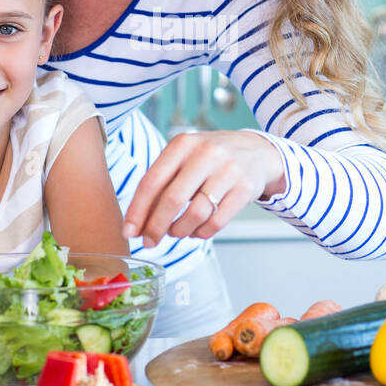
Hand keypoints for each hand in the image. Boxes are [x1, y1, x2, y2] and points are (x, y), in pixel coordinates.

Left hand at [122, 130, 284, 246]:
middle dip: (156, 227)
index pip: (152, 181)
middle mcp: (206, 154)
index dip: (137, 210)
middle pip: (173, 200)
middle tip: (149, 241)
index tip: (128, 231)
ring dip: (179, 231)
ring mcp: (228, 171)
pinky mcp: (245, 189)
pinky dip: (201, 233)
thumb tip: (137, 221)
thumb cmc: (210, 158)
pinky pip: (217, 222)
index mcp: (183, 144)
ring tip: (175, 232)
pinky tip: (195, 231)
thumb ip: (162, 182)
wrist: (256, 152)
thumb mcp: (185, 157)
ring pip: (196, 214)